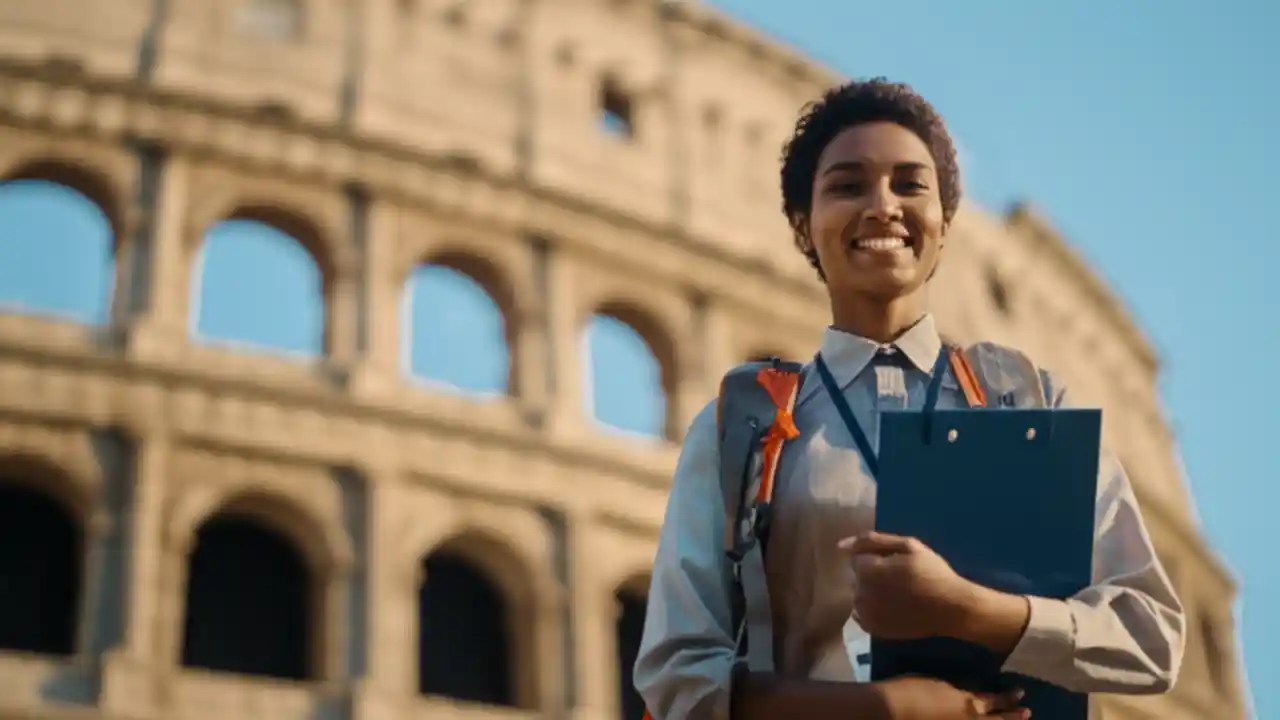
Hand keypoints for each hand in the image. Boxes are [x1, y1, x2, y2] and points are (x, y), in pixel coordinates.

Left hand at [838, 531, 974, 639]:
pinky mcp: (872, 630)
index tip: (897, 564)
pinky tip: (892, 608)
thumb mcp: (908, 546)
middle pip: (857, 578)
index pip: (858, 559)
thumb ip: (871, 541)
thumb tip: (840, 546)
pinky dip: (873, 609)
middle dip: (872, 575)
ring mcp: (865, 614)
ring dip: (872, 592)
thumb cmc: (932, 573)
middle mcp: (860, 594)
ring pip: (859, 596)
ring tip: (898, 594)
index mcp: (867, 571)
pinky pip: (862, 614)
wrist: (951, 608)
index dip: (877, 559)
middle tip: (900, 579)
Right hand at [878, 677, 1029, 718]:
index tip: (1020, 693)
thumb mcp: (938, 684)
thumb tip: (967, 695)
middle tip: (1027, 713)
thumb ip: (956, 691)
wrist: (893, 710)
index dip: (1008, 698)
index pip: (994, 700)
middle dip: (1012, 717)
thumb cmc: (913, 689)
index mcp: (967, 703)